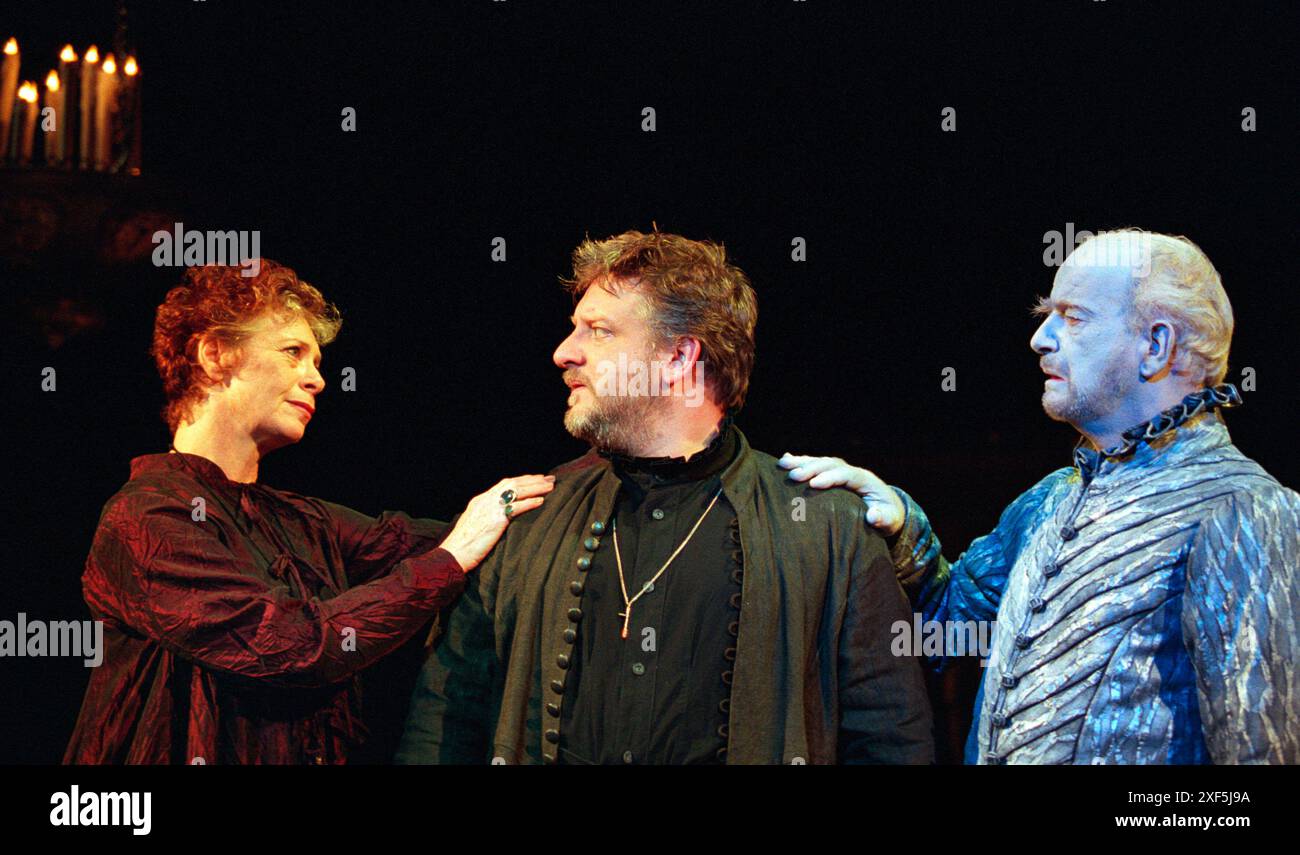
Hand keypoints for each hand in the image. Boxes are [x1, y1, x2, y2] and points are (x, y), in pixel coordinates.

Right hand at [441, 475, 554, 571]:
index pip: (505, 484)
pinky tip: (541, 502)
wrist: (453, 554)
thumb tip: (501, 517)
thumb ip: (488, 516)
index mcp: (481, 500)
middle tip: (550, 479)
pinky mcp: (495, 519)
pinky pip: (516, 507)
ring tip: (550, 487)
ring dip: (535, 487)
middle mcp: (485, 500)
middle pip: (513, 483)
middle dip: (533, 480)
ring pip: (516, 491)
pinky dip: (529, 503)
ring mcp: (490, 508)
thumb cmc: (464, 545)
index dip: (522, 480)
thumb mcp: (475, 524)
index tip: (537, 478)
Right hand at [778, 453, 904, 535]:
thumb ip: (883, 518)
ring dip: (801, 462)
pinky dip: (801, 461)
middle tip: (793, 476)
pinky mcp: (832, 475)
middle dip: (811, 468)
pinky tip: (785, 460)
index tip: (813, 484)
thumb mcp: (890, 520)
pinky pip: (816, 465)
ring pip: (820, 461)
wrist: (887, 508)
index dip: (830, 477)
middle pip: (831, 464)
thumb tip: (872, 516)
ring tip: (782, 465)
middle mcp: (852, 471)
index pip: (847, 474)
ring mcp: (841, 471)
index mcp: (865, 480)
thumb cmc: (888, 516)